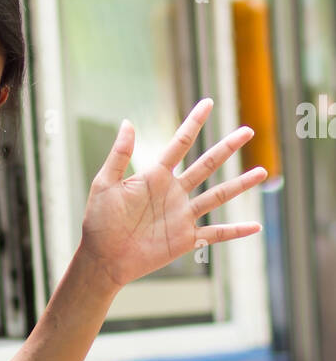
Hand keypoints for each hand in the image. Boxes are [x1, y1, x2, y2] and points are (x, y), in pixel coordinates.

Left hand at [80, 99, 265, 290]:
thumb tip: (128, 122)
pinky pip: (216, 234)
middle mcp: (174, 192)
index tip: (208, 103)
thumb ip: (119, 155)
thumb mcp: (104, 183)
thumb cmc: (98, 221)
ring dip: (240, 184)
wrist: (102, 257)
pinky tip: (256, 228)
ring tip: (262, 171)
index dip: (194, 123)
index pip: (180, 143)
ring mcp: (182, 215)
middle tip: (248, 130)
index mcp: (156, 176)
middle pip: (207, 164)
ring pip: (218, 195)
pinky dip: (236, 231)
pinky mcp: (186, 239)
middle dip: (227, 147)